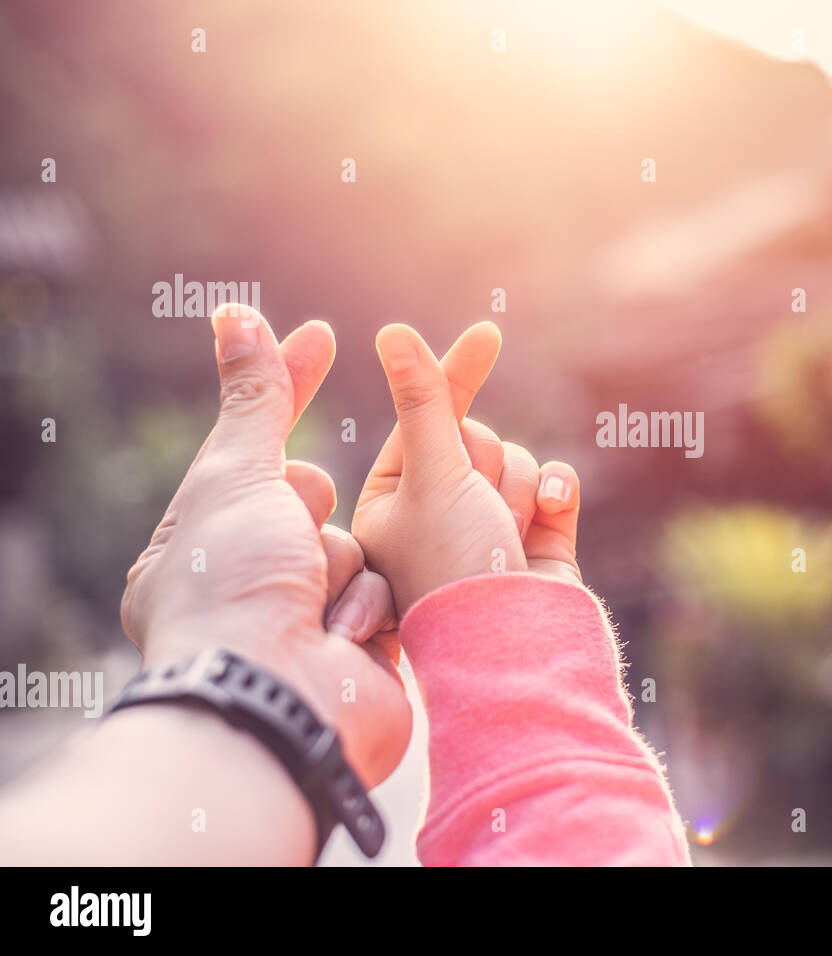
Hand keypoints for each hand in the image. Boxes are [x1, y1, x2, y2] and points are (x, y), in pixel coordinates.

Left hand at [120, 305, 411, 786]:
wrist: (278, 700)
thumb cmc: (236, 586)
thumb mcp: (238, 477)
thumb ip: (255, 398)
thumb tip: (236, 313)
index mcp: (199, 540)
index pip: (249, 441)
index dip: (284, 384)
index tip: (321, 334)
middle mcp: (248, 580)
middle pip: (309, 497)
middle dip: (307, 514)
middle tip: (288, 539)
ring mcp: (302, 616)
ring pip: (353, 541)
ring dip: (339, 567)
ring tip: (310, 611)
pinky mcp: (357, 645)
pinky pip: (381, 588)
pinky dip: (365, 605)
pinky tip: (341, 641)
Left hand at [352, 322, 582, 615]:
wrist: (514, 653)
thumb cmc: (452, 570)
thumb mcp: (430, 475)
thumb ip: (422, 400)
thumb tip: (394, 332)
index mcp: (388, 501)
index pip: (422, 417)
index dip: (454, 373)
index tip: (488, 333)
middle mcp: (436, 515)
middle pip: (478, 438)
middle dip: (485, 464)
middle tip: (473, 504)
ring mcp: (488, 531)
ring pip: (518, 461)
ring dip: (516, 489)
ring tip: (503, 536)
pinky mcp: (537, 543)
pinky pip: (553, 485)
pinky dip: (554, 497)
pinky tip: (548, 518)